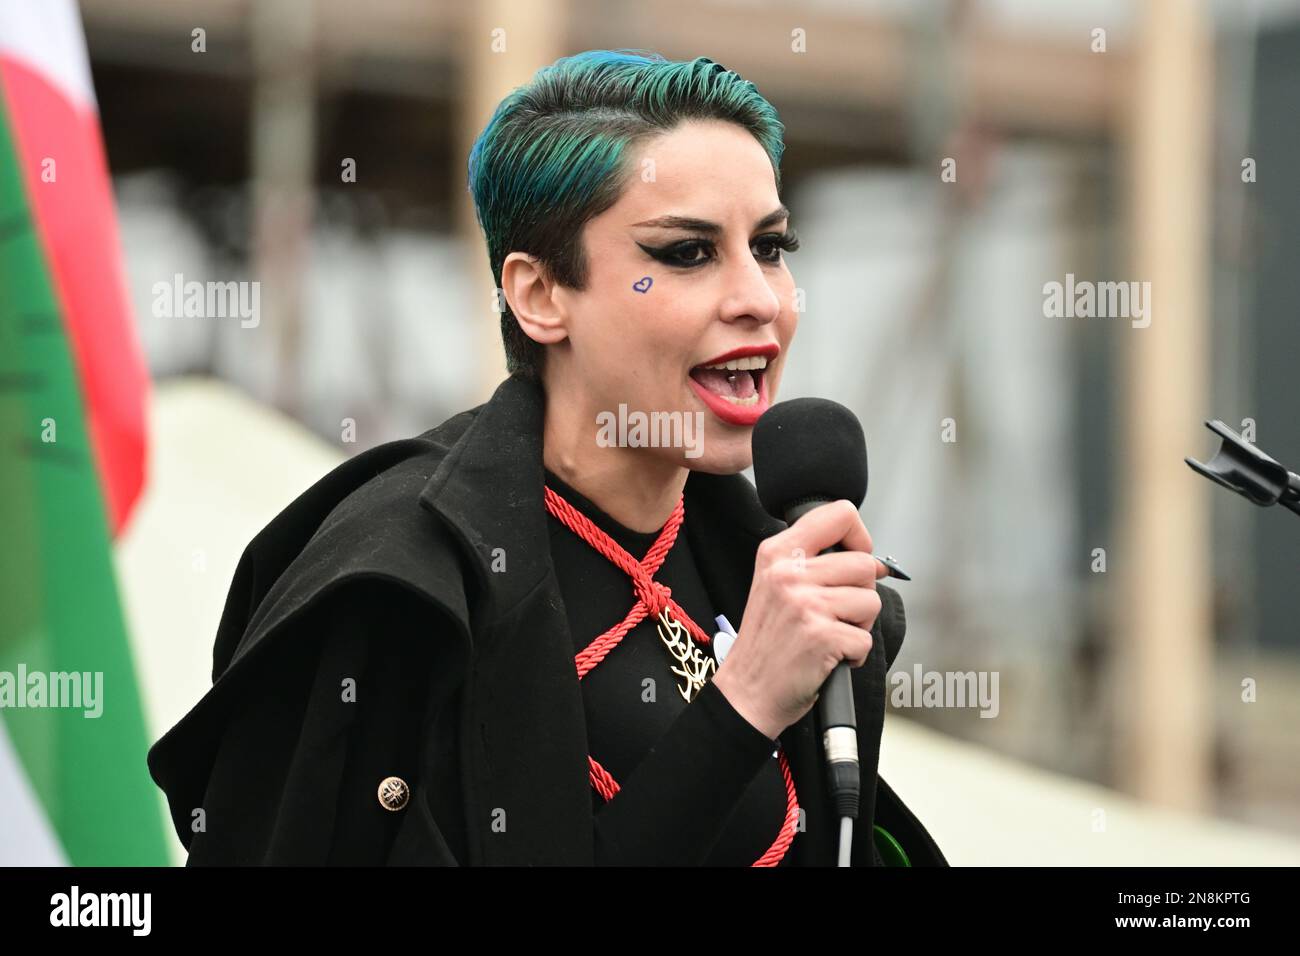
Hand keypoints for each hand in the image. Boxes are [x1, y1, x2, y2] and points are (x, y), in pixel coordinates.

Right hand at [711, 500, 886, 739]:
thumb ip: (813, 561)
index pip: (840, 513)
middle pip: (865, 563)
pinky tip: (829, 657)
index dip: (859, 538)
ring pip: (872, 601)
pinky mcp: (822, 636)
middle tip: (835, 613)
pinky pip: (866, 639)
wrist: (746, 692)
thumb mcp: (774, 584)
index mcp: (777, 552)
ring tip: (830, 634)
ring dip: (860, 625)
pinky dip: (854, 654)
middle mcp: (789, 573)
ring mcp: (805, 604)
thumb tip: (873, 559)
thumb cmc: (767, 641)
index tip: (854, 558)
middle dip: (861, 592)